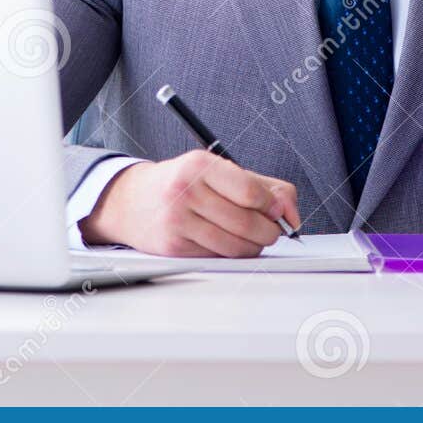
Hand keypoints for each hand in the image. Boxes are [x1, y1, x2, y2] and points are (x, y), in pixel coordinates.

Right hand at [80, 150, 300, 257]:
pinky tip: (226, 242)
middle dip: (269, 231)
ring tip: (252, 237)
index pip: (251, 191)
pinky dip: (231, 254)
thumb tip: (290, 212)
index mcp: (199, 165)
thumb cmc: (181, 184)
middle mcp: (185, 191)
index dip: (273, 206)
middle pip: (247, 223)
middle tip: (271, 229)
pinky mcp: (174, 248)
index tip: (277, 210)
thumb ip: (263, 185)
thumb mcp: (219, 170)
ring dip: (253, 246)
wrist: (131, 201)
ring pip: (236, 246)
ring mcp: (177, 222)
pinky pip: (218, 257)